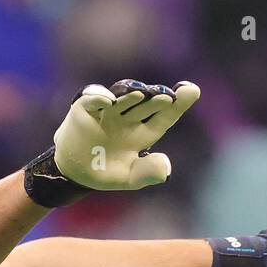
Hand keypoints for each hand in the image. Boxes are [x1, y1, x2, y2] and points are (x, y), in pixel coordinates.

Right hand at [23, 79, 200, 206]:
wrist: (74, 172)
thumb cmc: (105, 171)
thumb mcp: (129, 177)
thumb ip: (148, 172)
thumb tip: (166, 167)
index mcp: (144, 132)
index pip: (165, 115)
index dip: (180, 103)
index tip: (192, 89)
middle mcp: (130, 117)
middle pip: (147, 103)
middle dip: (157, 98)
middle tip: (167, 96)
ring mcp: (109, 110)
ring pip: (124, 96)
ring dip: (132, 94)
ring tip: (141, 93)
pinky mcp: (86, 107)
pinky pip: (94, 98)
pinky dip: (100, 96)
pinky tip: (110, 101)